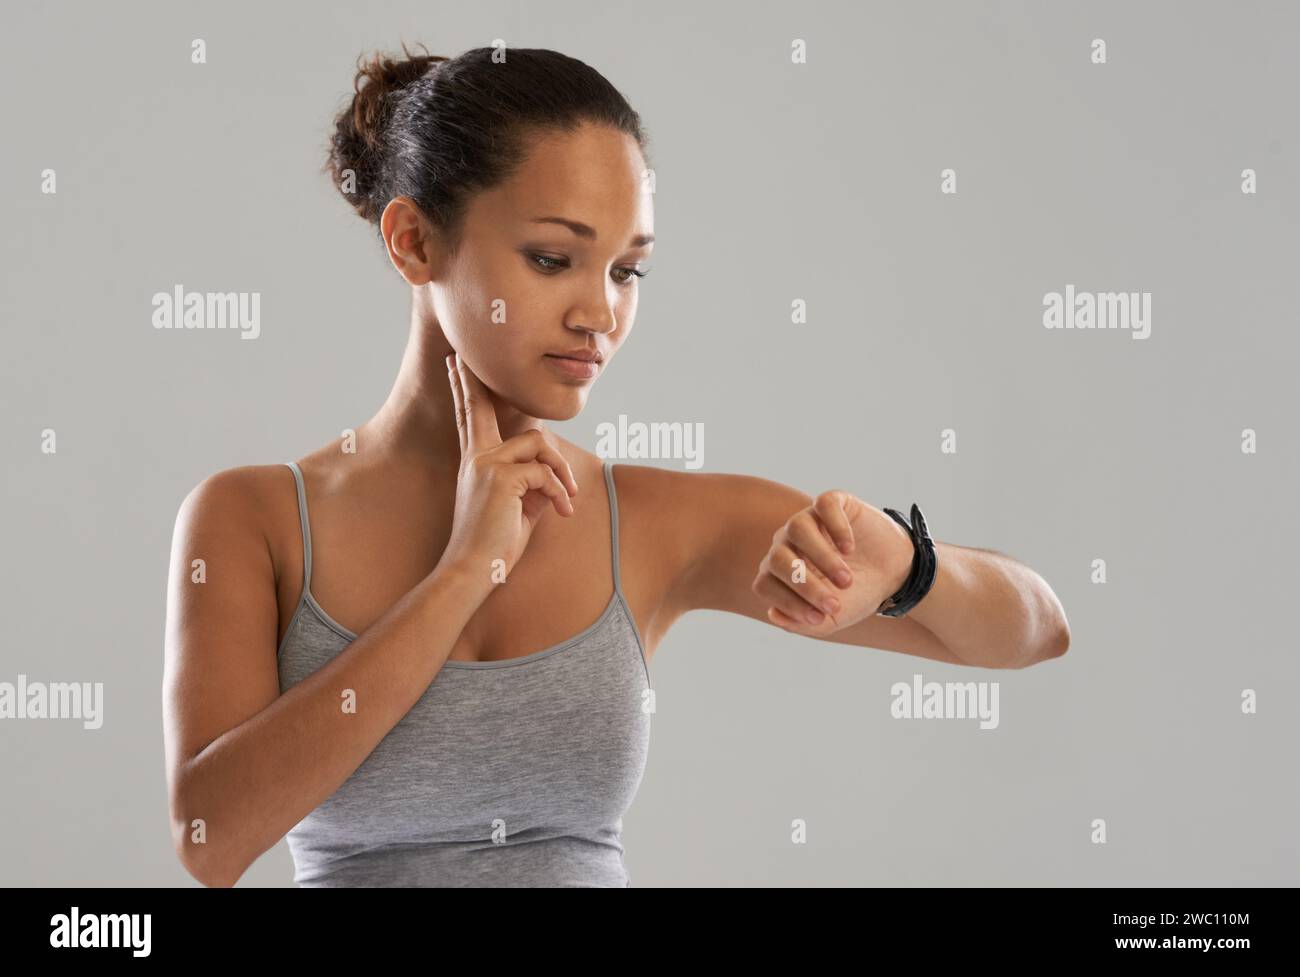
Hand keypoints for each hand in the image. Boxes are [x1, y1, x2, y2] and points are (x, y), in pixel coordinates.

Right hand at [440, 351, 578, 580]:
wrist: (474, 570)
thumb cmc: (496, 545)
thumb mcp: (519, 507)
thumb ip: (533, 483)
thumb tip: (553, 474)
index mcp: (476, 462)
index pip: (471, 418)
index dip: (465, 389)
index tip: (455, 363)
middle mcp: (476, 457)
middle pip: (477, 406)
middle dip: (472, 378)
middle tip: (459, 354)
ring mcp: (486, 464)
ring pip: (538, 442)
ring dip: (560, 469)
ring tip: (567, 497)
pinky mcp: (501, 477)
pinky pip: (545, 472)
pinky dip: (560, 492)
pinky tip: (562, 512)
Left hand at [752, 490, 915, 636]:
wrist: (892, 574)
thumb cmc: (855, 595)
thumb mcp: (831, 618)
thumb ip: (802, 623)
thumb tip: (773, 614)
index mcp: (780, 572)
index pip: (765, 584)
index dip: (788, 603)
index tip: (821, 617)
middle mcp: (787, 543)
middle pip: (777, 558)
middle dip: (805, 585)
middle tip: (836, 602)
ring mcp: (808, 519)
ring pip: (797, 528)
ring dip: (821, 557)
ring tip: (846, 579)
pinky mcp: (833, 502)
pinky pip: (824, 504)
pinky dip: (836, 527)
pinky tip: (850, 549)